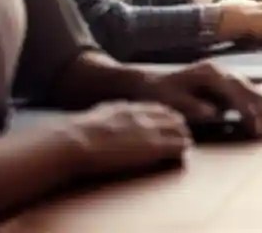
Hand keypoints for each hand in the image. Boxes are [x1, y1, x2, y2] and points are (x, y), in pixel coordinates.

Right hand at [61, 102, 190, 177]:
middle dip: (178, 125)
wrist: (76, 141)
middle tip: (181, 133)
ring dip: (183, 137)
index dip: (165, 117)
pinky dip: (182, 149)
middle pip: (173, 117)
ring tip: (185, 144)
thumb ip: (107, 113)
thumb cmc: (77, 134)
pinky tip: (182, 153)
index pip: (157, 109)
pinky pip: (178, 145)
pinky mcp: (155, 147)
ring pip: (180, 130)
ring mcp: (151, 130)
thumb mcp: (96, 115)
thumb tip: (104, 113)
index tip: (168, 123)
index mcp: (129, 108)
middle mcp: (143, 116)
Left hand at [129, 61, 261, 138]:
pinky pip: (249, 97)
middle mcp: (224, 72)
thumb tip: (213, 112)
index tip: (256, 128)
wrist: (150, 83)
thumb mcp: (171, 100)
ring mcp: (228, 77)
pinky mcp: (228, 87)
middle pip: (252, 91)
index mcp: (211, 73)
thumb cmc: (159, 93)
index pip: (237, 91)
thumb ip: (192, 105)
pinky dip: (260, 110)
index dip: (248, 110)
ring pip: (255, 93)